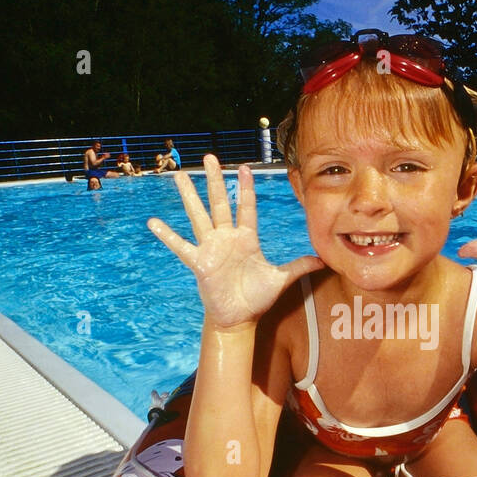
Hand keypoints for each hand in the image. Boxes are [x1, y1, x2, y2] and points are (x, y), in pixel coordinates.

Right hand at [147, 154, 323, 327]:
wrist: (239, 318)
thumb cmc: (256, 297)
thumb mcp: (281, 279)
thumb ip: (299, 266)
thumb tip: (323, 261)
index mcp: (246, 238)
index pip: (246, 207)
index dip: (245, 188)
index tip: (243, 168)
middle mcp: (227, 238)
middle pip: (219, 203)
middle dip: (215, 180)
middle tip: (209, 157)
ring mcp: (211, 248)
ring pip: (199, 216)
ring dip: (189, 196)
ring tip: (180, 176)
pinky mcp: (199, 263)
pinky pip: (181, 246)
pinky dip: (167, 235)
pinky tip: (154, 222)